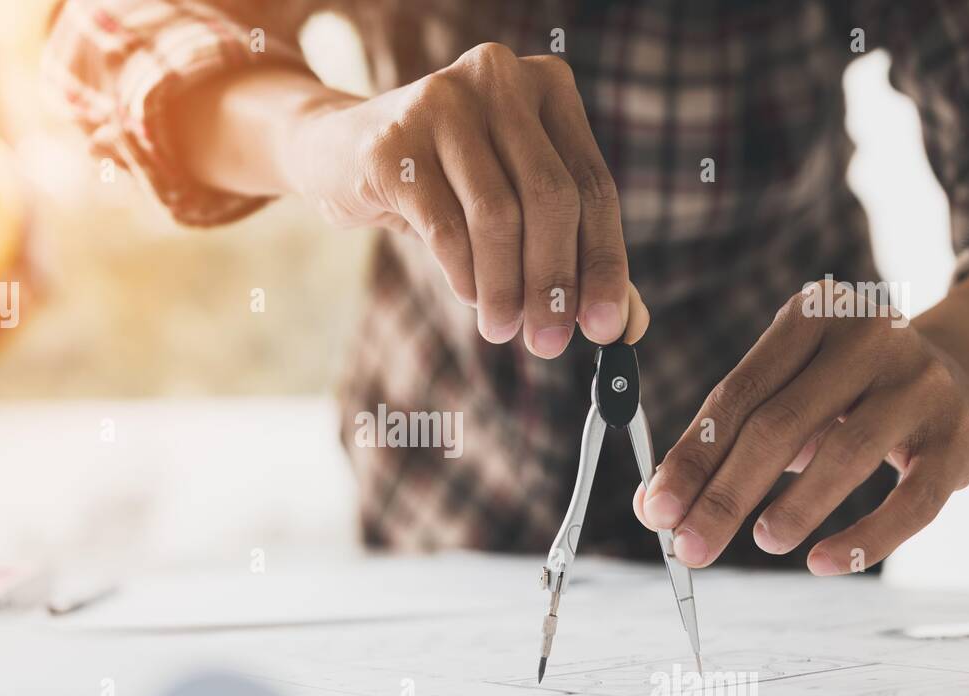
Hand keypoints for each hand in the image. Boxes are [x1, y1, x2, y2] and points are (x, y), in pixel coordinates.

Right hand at [285, 43, 648, 356]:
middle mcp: (500, 79)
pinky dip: (464, 274)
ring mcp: (442, 102)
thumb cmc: (442, 184)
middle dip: (555, 283)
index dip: (605, 263)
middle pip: (551, 197)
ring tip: (505, 329)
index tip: (607, 329)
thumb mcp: (513, 206)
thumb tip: (629, 325)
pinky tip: (471, 297)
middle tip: (550, 342)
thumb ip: (574, 255)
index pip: (594, 185)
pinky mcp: (394, 142)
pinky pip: (445, 226)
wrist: (338, 155)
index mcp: (548, 88)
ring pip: (498, 215)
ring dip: (506, 288)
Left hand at [633, 279, 968, 573]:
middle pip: (780, 425)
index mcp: (811, 315)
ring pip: (845, 454)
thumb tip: (651, 508)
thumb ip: (720, 444)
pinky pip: (910, 501)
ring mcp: (921, 384)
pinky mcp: (960, 437)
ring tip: (761, 542)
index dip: (692, 458)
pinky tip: (823, 563)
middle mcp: (869, 338)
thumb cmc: (846, 391)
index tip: (657, 510)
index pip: (737, 395)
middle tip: (691, 546)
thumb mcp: (786, 395)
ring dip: (795, 507)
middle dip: (726, 494)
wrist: (965, 370)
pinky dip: (865, 539)